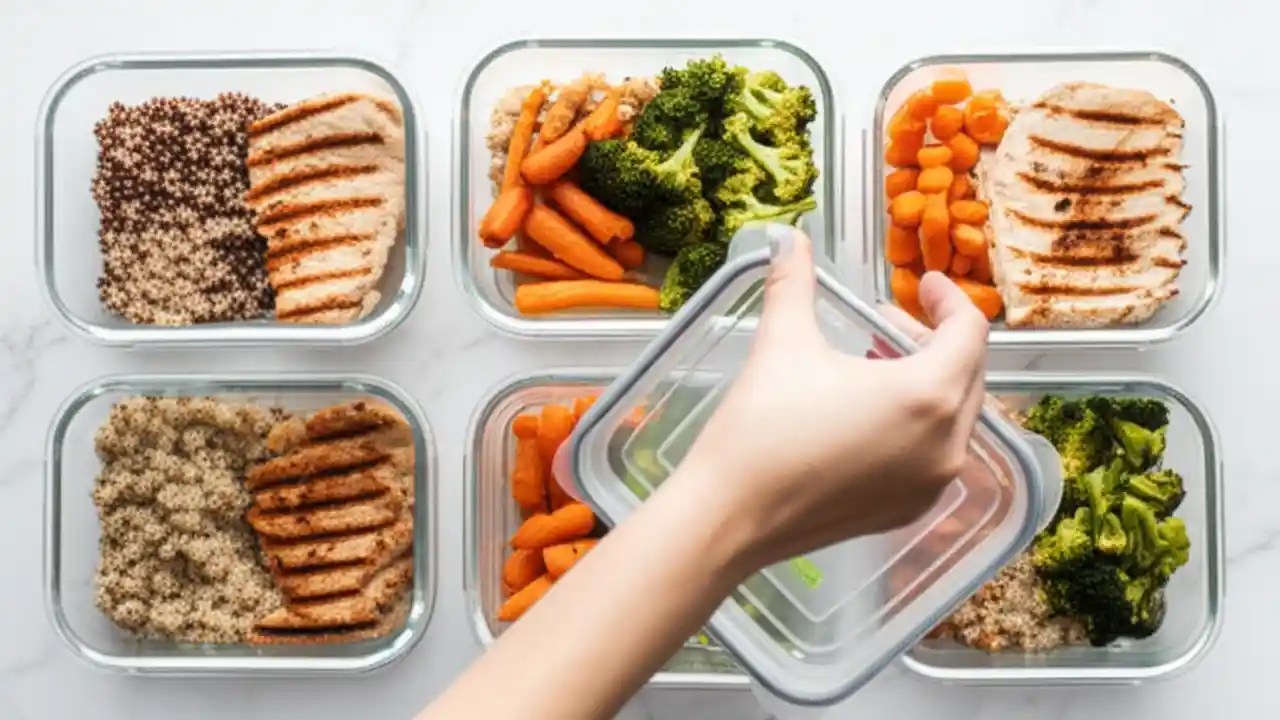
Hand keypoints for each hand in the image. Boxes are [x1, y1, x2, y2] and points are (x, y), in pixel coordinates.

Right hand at [670, 227, 991, 575]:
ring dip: (927, 382)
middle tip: (884, 322)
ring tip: (872, 365)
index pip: (969, 332)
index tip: (921, 284)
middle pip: (968, 373)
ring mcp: (931, 484)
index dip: (948, 299)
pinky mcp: (909, 510)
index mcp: (928, 394)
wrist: (730, 517)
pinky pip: (934, 455)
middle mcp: (947, 443)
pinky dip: (917, 425)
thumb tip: (787, 238)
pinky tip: (867, 415)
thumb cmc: (760, 427)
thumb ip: (794, 282)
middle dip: (934, 339)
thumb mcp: (782, 343)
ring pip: (954, 416)